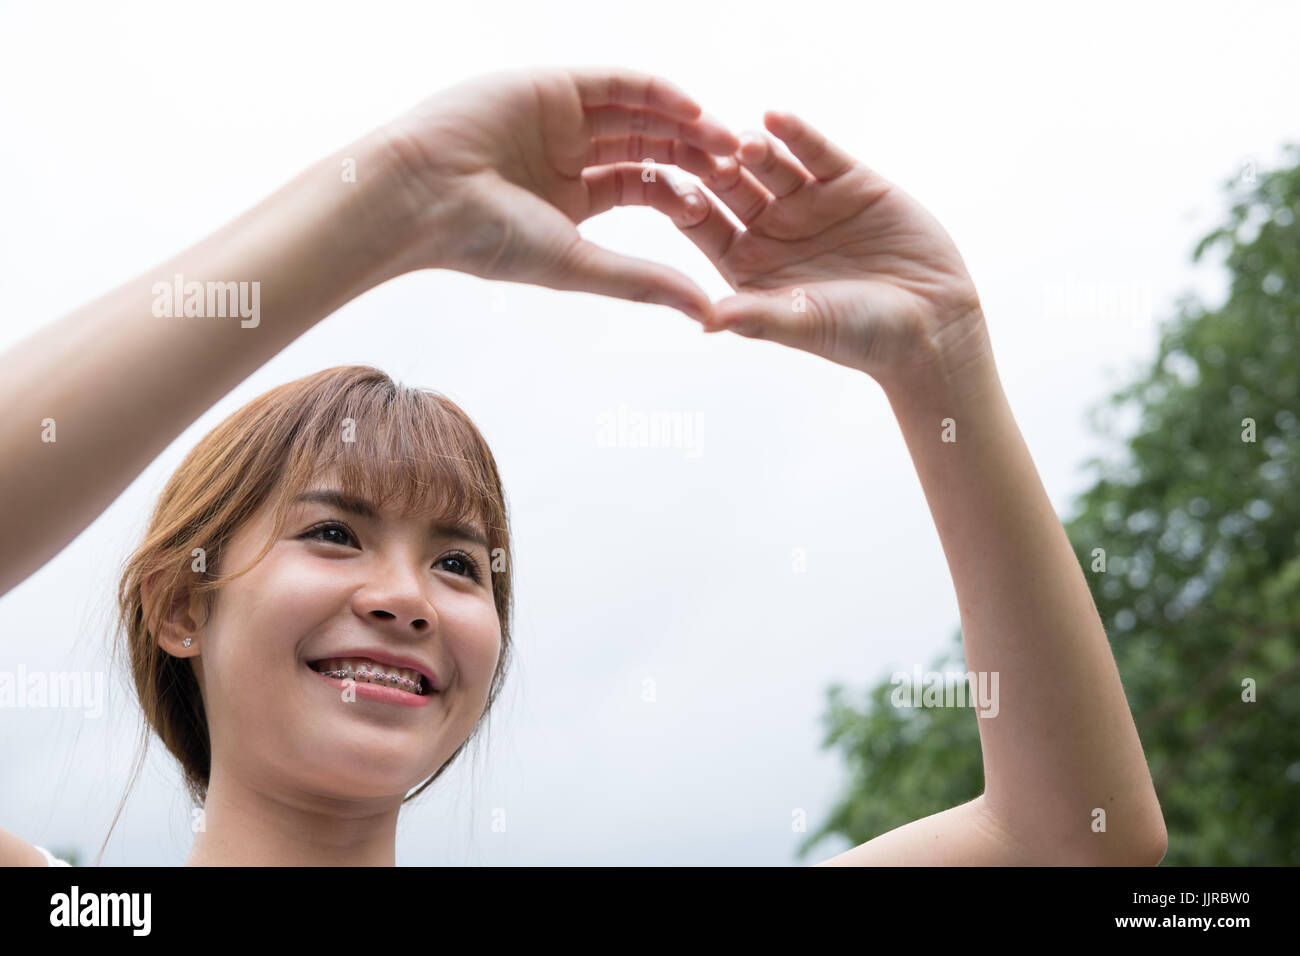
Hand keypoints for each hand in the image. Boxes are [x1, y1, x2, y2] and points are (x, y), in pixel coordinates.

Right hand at [368, 66, 740, 324]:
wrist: (422, 198)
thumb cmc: (489, 242)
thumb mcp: (581, 264)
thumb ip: (644, 281)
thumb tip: (706, 312)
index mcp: (574, 198)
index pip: (644, 187)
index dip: (683, 193)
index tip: (720, 205)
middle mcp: (569, 154)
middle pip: (648, 147)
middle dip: (693, 154)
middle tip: (737, 166)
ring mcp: (559, 117)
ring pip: (637, 114)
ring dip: (682, 123)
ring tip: (725, 138)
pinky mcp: (550, 85)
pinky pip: (614, 83)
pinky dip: (654, 92)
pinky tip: (690, 108)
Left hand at [669, 111, 990, 387]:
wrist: (932, 324)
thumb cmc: (860, 337)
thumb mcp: (804, 324)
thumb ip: (757, 316)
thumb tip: (706, 319)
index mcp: (746, 265)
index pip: (704, 226)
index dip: (685, 207)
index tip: (669, 192)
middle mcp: (770, 229)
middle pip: (731, 188)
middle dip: (714, 168)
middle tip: (698, 151)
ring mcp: (807, 201)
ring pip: (770, 165)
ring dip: (754, 149)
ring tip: (743, 141)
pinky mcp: (848, 181)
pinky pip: (816, 151)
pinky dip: (797, 133)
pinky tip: (777, 117)